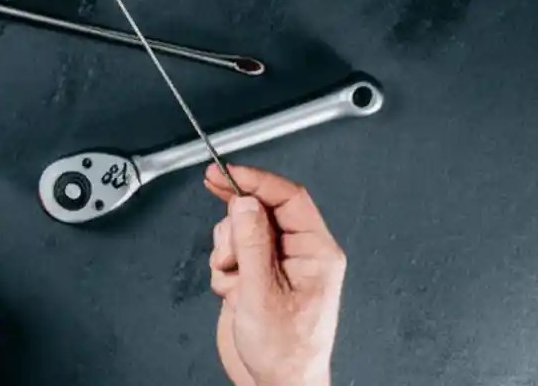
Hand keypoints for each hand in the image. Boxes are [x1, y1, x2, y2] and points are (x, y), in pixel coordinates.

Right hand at [204, 165, 346, 385]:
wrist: (274, 385)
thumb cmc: (286, 353)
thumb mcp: (263, 294)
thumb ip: (252, 243)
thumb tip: (244, 203)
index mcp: (316, 252)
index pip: (289, 198)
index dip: (256, 181)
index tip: (226, 174)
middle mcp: (298, 254)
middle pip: (260, 209)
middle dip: (235, 225)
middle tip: (222, 230)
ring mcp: (275, 265)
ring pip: (241, 228)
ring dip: (227, 250)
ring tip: (233, 279)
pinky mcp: (256, 276)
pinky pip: (231, 251)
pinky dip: (224, 267)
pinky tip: (232, 290)